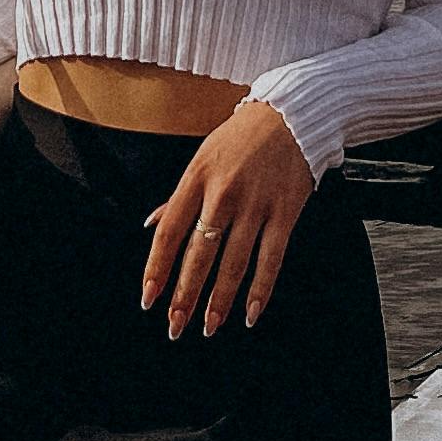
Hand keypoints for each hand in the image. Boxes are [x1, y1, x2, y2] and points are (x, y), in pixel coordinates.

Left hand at [139, 101, 316, 340]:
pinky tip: (250, 313)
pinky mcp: (285, 211)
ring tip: (209, 325)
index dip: (157, 269)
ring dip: (220, 300)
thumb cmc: (241, 138)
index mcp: (196, 179)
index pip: (170, 233)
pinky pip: (271, 259)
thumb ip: (177, 196)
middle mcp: (223, 193)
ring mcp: (256, 204)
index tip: (149, 298)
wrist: (291, 114)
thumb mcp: (201, 158)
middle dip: (185, 294)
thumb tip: (151, 225)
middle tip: (175, 325)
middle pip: (199, 254)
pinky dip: (260, 290)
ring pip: (234, 262)